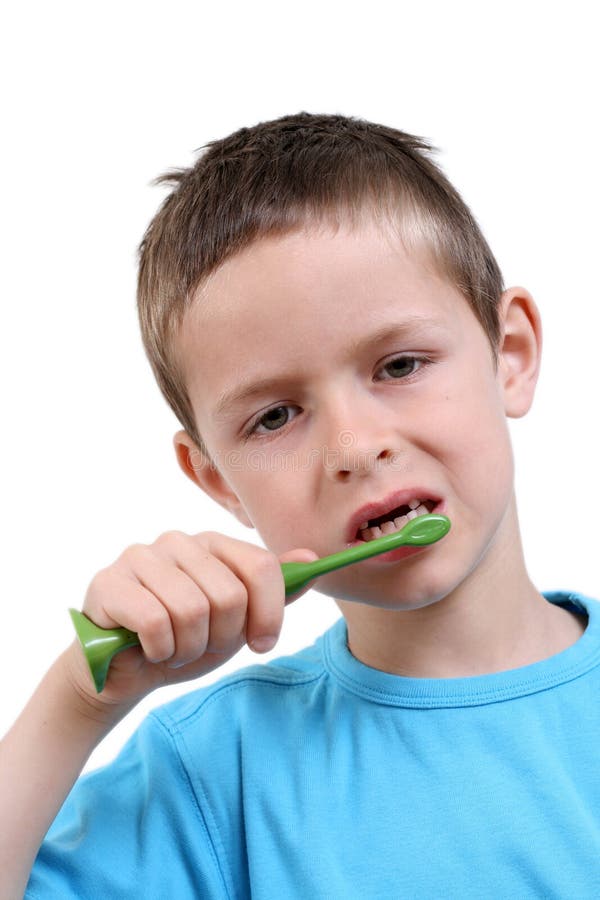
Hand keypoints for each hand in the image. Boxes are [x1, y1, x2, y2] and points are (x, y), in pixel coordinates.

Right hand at [65, 530, 318, 708]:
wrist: (124, 673)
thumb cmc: (184, 641)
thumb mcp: (237, 623)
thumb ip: (272, 592)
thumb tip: (311, 559)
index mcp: (213, 544)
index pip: (262, 566)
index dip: (269, 614)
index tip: (261, 644)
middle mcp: (178, 541)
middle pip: (230, 594)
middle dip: (221, 638)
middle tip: (200, 647)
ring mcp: (140, 557)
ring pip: (192, 610)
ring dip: (187, 648)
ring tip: (174, 649)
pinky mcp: (108, 582)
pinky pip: (153, 621)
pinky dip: (159, 649)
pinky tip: (147, 649)